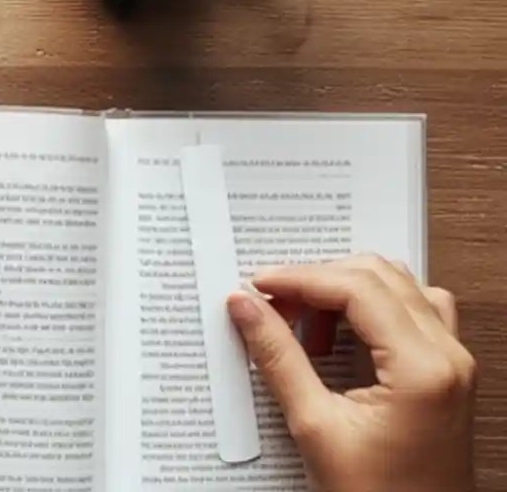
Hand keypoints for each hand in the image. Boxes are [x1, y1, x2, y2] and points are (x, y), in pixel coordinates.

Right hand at [228, 254, 475, 491]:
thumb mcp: (314, 427)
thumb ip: (278, 357)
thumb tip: (247, 308)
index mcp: (422, 369)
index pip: (358, 289)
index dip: (301, 279)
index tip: (260, 286)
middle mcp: (449, 357)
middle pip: (380, 277)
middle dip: (319, 281)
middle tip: (274, 305)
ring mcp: (455, 362)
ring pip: (401, 286)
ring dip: (347, 291)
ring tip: (306, 324)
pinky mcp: (449, 372)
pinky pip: (417, 311)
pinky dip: (374, 308)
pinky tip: (342, 334)